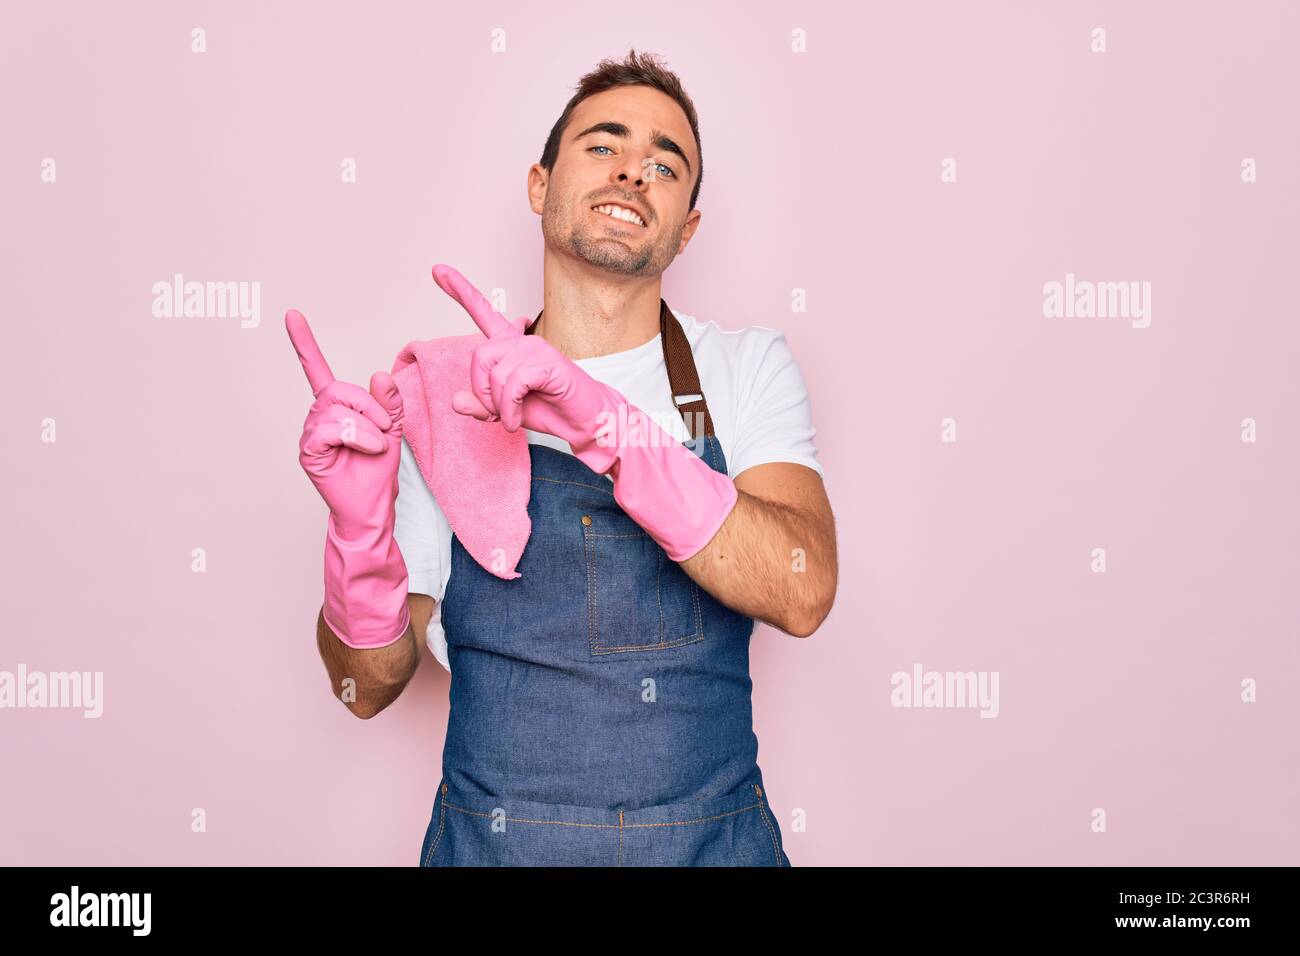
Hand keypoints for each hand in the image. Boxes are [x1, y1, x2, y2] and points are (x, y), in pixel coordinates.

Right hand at [287, 308, 404, 538]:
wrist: (372, 508)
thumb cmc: (378, 472)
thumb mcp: (392, 429)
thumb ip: (388, 402)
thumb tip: (379, 375)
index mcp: (336, 408)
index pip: (317, 370)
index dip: (305, 343)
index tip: (292, 315)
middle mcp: (318, 417)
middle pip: (337, 388)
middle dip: (370, 406)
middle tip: (386, 429)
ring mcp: (311, 434)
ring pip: (337, 408)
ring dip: (367, 426)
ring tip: (376, 445)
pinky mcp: (309, 451)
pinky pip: (331, 428)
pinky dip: (358, 435)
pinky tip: (369, 448)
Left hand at [432, 264, 622, 472]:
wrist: (585, 420)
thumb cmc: (550, 409)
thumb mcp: (505, 412)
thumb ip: (481, 406)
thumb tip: (456, 401)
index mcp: (510, 347)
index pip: (483, 312)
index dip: (460, 291)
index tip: (437, 270)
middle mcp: (522, 341)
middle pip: (479, 356)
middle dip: (481, 390)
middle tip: (495, 411)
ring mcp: (536, 348)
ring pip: (495, 374)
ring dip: (498, 405)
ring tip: (511, 417)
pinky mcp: (547, 362)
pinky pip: (513, 383)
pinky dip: (510, 408)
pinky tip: (517, 417)